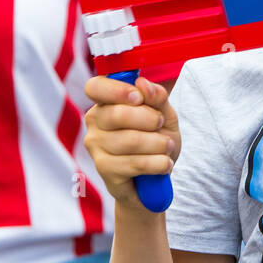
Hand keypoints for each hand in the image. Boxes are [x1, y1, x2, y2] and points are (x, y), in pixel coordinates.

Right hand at [84, 75, 178, 213]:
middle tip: (161, 124)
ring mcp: (95, 147)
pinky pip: (135, 163)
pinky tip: (164, 163)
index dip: (117, 90)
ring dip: (159, 144)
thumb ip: (157, 97)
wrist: (154, 179)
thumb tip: (142, 84)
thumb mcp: (164, 114)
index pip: (95, 87)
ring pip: (130, 140)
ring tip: (167, 146)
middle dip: (150, 119)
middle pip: (117, 115)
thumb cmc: (155, 139)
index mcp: (105, 102)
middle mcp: (94, 122)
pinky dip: (158, 163)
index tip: (139, 97)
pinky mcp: (104, 169)